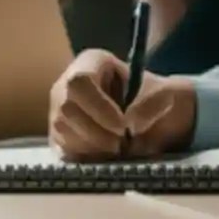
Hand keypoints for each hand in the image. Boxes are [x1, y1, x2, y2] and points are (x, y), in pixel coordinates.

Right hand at [48, 50, 196, 160]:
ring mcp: (58, 108)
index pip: (79, 82)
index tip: (123, 128)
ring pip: (61, 129)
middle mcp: (66, 83)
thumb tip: (131, 126)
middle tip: (121, 145)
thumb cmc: (154, 98)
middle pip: (65, 107)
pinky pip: (61, 146)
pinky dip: (84, 156)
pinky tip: (104, 155)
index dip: (98, 107)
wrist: (152, 115)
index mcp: (91, 62)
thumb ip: (148, 108)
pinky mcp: (58, 133)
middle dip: (95, 132)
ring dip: (91, 146)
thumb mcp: (161, 95)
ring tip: (116, 150)